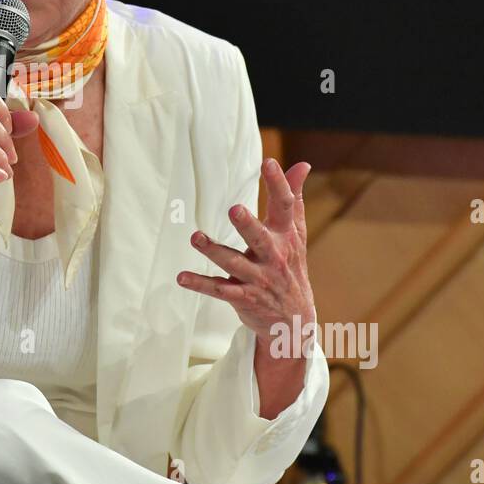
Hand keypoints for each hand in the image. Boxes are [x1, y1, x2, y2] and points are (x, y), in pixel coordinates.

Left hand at [177, 159, 316, 344]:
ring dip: (214, 251)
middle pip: (259, 238)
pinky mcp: (243, 298)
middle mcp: (273, 257)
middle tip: (234, 210)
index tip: (268, 162)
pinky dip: (200, 284)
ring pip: (234, 264)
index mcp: (286, 237)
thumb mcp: (296, 233)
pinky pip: (219, 290)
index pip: (285, 207)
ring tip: (196, 238)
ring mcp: (258, 279)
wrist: (294, 320)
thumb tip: (302, 165)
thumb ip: (294, 199)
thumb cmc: (291, 266)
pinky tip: (181, 277)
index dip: (278, 184)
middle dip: (247, 225)